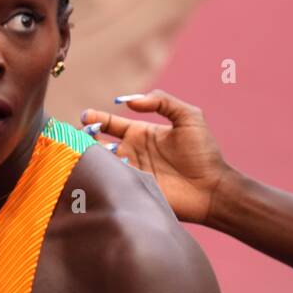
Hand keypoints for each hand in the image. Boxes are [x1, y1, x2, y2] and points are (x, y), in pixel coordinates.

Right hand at [78, 89, 230, 224]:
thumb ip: (162, 101)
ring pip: (98, 162)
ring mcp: (129, 172)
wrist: (211, 188)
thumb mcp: (189, 117)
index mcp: (140, 133)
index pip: (109, 123)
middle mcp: (131, 152)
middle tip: (81, 135)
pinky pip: (107, 182)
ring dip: (87, 157)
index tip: (86, 117)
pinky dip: (97, 176)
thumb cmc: (203, 152)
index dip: (95, 118)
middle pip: (96, 143)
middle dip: (83, 138)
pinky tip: (93, 170)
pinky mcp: (131, 190)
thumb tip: (129, 102)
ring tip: (83, 151)